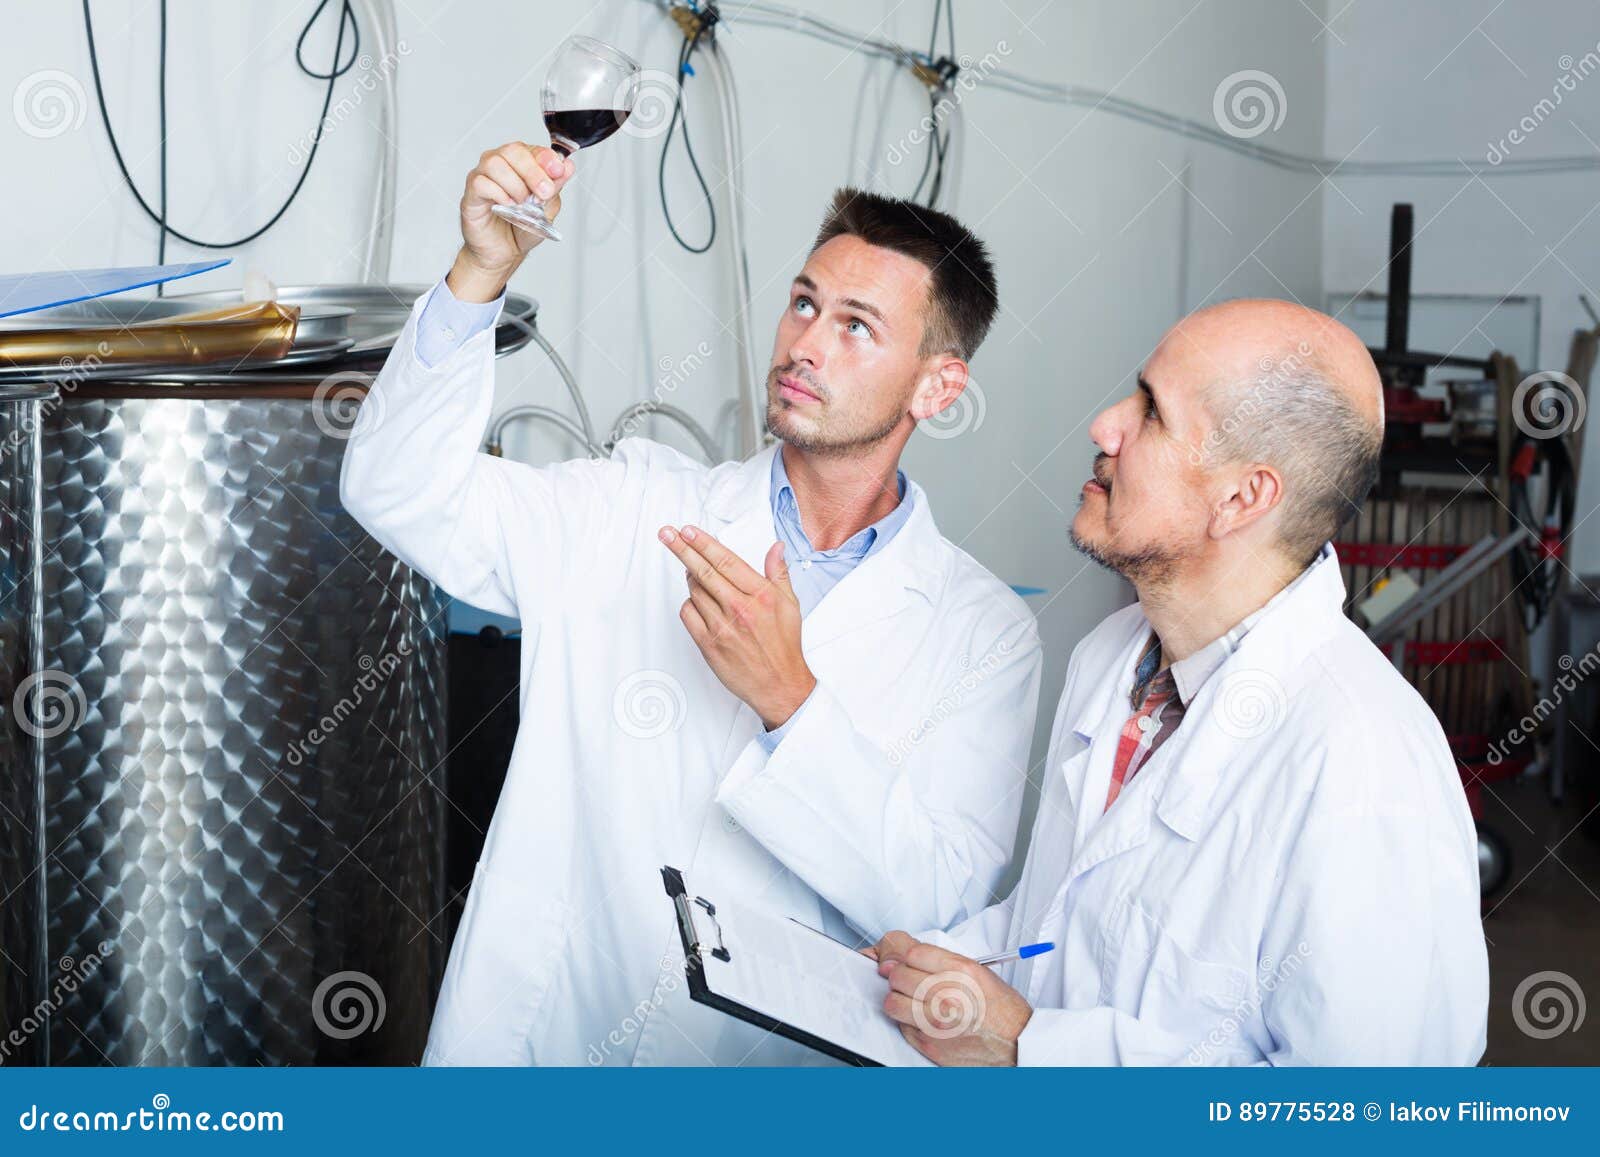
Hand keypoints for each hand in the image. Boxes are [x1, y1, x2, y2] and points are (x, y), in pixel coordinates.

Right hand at [447, 142, 575, 301]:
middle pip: (513, 151)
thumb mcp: (547, 209)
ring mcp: (484, 176)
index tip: (558, 171)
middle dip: (533, 172)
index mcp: (523, 164)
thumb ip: (555, 187)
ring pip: (496, 163)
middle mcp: (502, 164)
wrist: (504, 253)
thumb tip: (567, 167)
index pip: (534, 150)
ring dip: (515, 185)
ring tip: (522, 204)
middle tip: (543, 193)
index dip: (547, 158)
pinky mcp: (472, 192)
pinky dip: (499, 194)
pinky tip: (507, 206)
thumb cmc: (521, 228)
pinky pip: (482, 182)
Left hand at [658, 526, 815, 729]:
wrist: (780, 685)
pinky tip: (699, 604)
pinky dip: (689, 604)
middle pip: (704, 571)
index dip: (703, 543)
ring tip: (697, 575)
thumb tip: (775, 547)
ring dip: (691, 580)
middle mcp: (740, 608)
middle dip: (682, 549)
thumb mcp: (790, 604)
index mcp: (761, 595)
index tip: (688, 530)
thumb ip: (778, 573)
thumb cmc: (784, 645)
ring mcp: (722, 627)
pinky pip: (688, 614)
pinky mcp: (709, 644)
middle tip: (667, 534)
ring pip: (694, 592)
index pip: (726, 560)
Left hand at [874, 933, 1033, 1065]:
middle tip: (908, 979)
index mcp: (959, 971)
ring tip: (911, 999)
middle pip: (897, 975)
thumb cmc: (1001, 1009)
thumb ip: (941, 960)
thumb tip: (907, 955)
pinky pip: (901, 1026)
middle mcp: (945, 995)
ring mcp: (935, 1021)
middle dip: (899, 974)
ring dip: (898, 998)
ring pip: (891, 1002)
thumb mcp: (978, 971)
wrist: (1017, 1044)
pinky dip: (906, 1021)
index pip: (911, 952)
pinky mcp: (929, 1043)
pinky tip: (922, 1019)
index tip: (899, 956)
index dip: (901, 952)